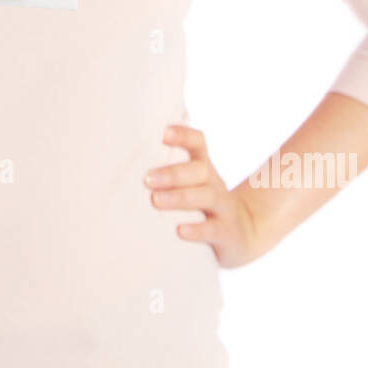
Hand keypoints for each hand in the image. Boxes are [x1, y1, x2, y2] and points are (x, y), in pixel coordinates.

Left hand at [145, 124, 263, 268]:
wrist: (243, 233)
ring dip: (179, 198)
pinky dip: (196, 230)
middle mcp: (213, 184)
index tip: (163, 134)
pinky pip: (212, 229)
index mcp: (203, 168)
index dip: (183, 136)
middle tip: (147, 179)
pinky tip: (179, 231)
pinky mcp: (225, 233)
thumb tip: (124, 150)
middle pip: (198, 171)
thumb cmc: (203, 202)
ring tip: (155, 200)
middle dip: (172, 174)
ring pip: (204, 197)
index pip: (198, 144)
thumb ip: (168, 167)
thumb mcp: (193, 181)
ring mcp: (222, 208)